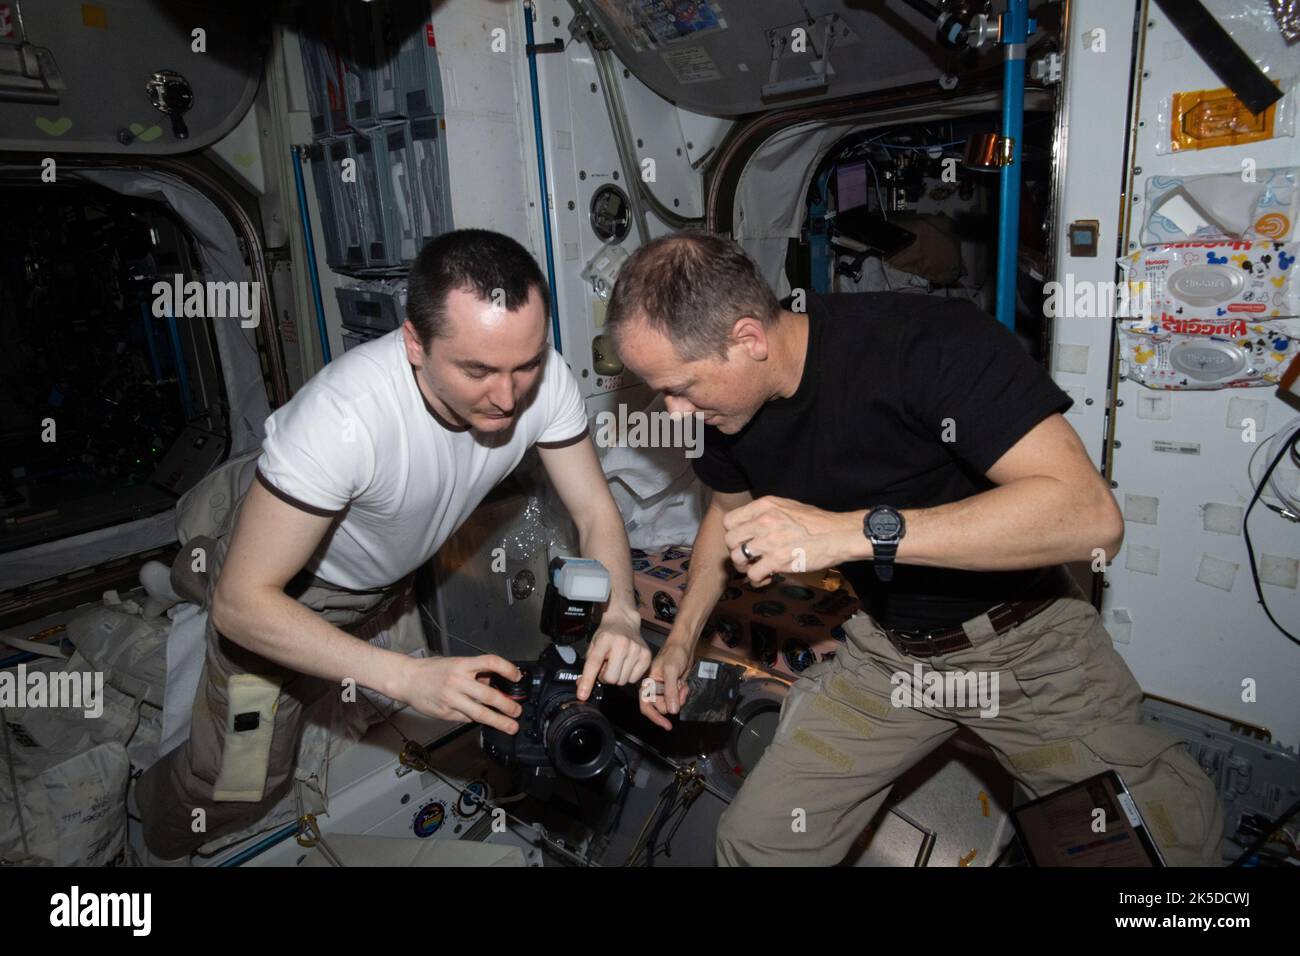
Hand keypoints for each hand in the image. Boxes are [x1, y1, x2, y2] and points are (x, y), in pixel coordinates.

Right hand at [396, 655, 522, 733]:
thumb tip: (496, 682)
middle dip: (507, 705)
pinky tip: (483, 720)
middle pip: (488, 695)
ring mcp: (451, 699)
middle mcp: (457, 681)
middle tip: (517, 711)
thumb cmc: (432, 670)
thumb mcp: (456, 664)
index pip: (490, 662)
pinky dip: (476, 719)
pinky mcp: (446, 713)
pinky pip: (466, 718)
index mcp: (462, 664)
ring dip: (498, 721)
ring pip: (479, 713)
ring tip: (510, 726)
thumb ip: (475, 673)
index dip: (507, 669)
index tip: (517, 677)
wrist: (408, 679)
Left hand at [579, 612, 650, 700]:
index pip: (594, 664)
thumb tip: (582, 687)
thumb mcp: (593, 646)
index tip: (582, 695)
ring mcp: (636, 650)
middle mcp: (622, 644)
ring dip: (618, 676)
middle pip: (611, 678)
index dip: (587, 681)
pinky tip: (627, 664)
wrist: (624, 621)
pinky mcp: (646, 655)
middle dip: (606, 677)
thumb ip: (588, 666)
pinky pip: (634, 679)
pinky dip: (629, 675)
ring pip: (623, 681)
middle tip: (607, 667)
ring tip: (617, 664)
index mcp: (604, 640)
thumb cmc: (607, 635)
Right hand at [639, 641, 691, 730]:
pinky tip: (684, 684)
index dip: (654, 717)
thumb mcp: (671, 671)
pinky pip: (678, 700)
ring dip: (680, 698)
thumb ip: (670, 691)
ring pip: (672, 705)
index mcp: (648, 684)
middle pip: (662, 708)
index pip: (646, 706)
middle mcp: (654, 689)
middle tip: (680, 690)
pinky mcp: (674, 689)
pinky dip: (683, 694)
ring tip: (682, 685)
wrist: (684, 646)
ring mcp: (665, 690)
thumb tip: (672, 710)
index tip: (666, 725)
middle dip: (673, 702)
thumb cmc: (673, 654)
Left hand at [722, 496, 857, 586]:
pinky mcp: (778, 561)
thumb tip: (749, 525)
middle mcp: (763, 522)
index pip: (730, 520)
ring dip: (745, 567)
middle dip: (736, 551)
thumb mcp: (788, 506)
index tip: (744, 540)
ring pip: (737, 559)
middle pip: (730, 540)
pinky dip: (758, 580)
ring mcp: (770, 542)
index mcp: (765, 506)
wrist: (838, 535)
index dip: (733, 533)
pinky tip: (768, 577)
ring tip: (756, 568)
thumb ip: (766, 513)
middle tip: (749, 557)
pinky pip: (753, 574)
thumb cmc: (816, 522)